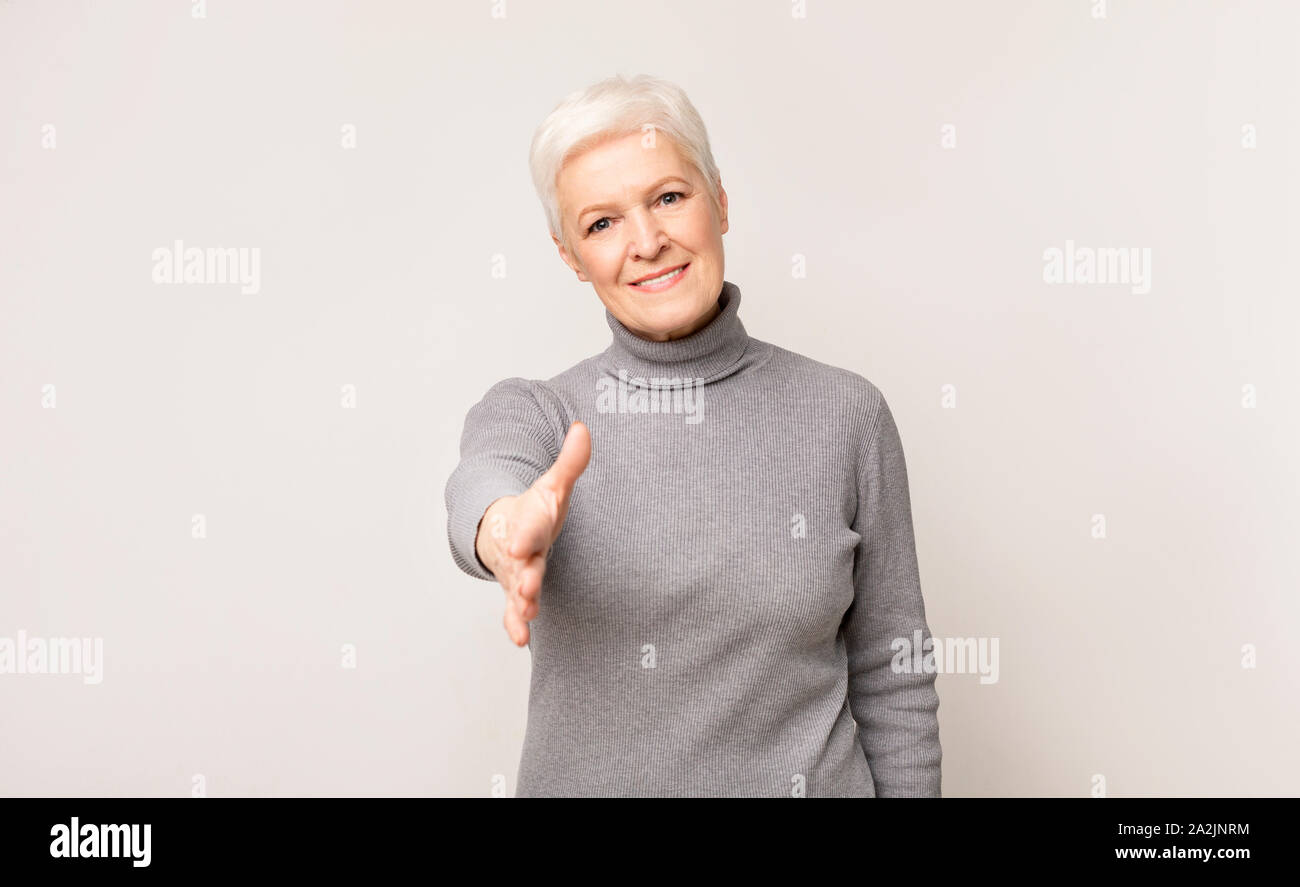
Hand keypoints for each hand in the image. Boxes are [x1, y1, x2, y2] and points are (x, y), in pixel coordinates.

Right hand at [474, 421, 590, 645]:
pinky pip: (512, 611)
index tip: (520, 544)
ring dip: (520, 603)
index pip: (527, 528)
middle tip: (526, 586)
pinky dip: (515, 625)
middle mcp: (518, 551)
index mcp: (529, 522)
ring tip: (528, 614)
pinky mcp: (516, 593)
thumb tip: (582, 427)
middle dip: (523, 575)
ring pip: (515, 590)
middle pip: (520, 564)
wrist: (504, 531)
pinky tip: (522, 640)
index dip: (524, 535)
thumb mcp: (553, 486)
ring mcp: (514, 574)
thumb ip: (569, 462)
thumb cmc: (534, 510)